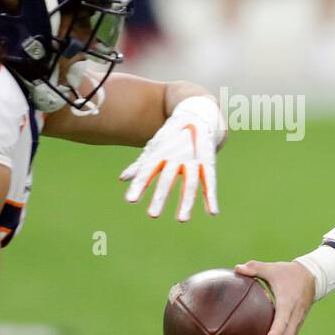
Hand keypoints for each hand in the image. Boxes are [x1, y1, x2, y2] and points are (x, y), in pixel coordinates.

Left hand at [120, 96, 221, 220]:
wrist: (196, 114)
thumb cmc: (171, 137)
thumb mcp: (155, 148)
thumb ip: (141, 165)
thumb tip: (122, 179)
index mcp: (160, 152)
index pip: (147, 170)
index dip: (139, 185)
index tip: (130, 201)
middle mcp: (176, 155)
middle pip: (167, 178)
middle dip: (160, 196)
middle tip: (152, 215)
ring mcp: (194, 158)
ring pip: (190, 182)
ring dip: (186, 201)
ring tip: (182, 220)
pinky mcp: (209, 161)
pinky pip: (210, 181)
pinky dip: (211, 197)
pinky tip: (212, 212)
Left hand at [235, 260, 314, 334]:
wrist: (313, 278)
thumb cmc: (289, 273)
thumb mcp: (273, 268)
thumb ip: (255, 268)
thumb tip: (236, 268)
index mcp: (288, 304)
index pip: (283, 321)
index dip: (276, 332)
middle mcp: (293, 319)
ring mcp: (294, 326)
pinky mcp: (292, 329)